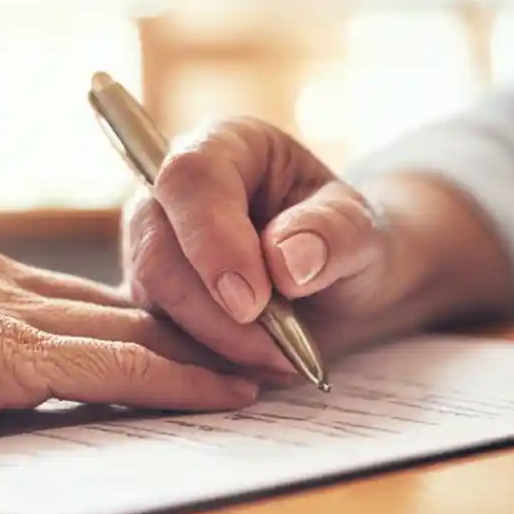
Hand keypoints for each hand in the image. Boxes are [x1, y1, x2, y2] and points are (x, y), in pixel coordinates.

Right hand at [0, 231, 257, 462]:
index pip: (67, 295)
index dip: (130, 315)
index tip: (180, 327)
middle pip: (113, 301)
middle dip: (189, 323)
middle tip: (254, 339)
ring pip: (130, 327)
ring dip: (207, 349)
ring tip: (268, 366)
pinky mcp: (3, 354)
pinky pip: (117, 367)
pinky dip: (182, 380)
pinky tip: (229, 394)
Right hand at [120, 117, 513, 379]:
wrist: (338, 283)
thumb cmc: (345, 241)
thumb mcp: (362, 230)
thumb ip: (332, 233)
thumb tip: (286, 261)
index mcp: (224, 145)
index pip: (191, 178)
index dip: (213, 239)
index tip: (252, 300)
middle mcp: (172, 193)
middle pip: (157, 247)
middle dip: (214, 311)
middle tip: (278, 348)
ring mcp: (152, 246)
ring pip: (152, 298)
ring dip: (215, 341)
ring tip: (281, 356)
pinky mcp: (151, 297)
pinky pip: (154, 334)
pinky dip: (203, 361)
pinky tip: (255, 367)